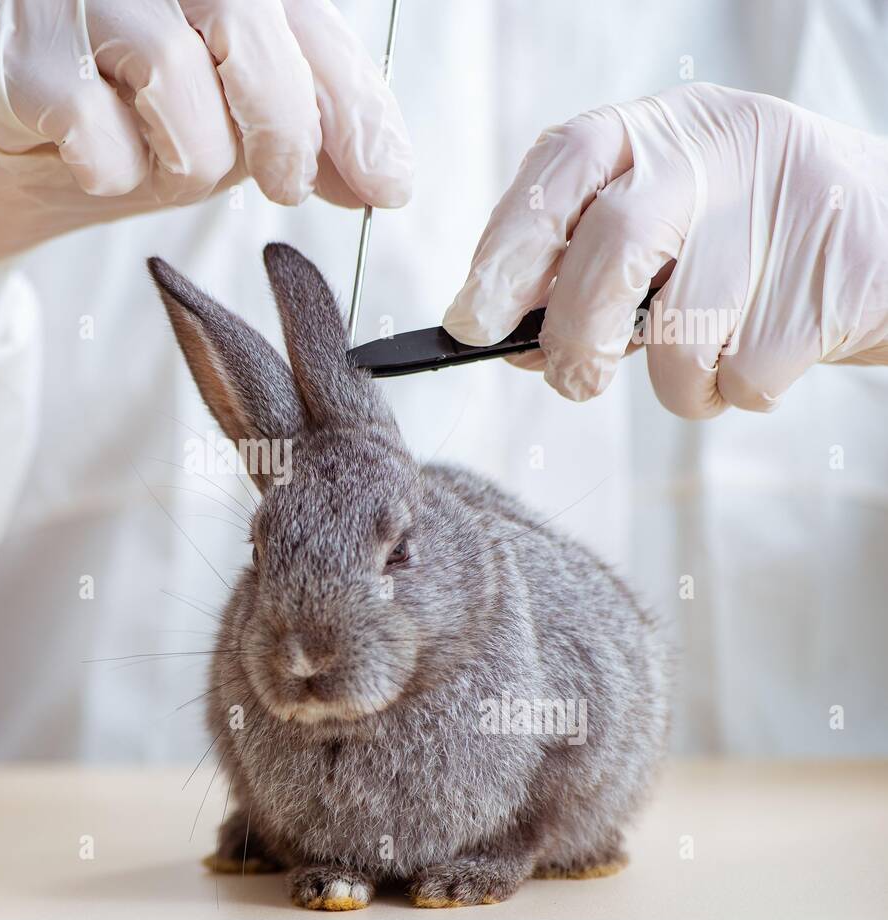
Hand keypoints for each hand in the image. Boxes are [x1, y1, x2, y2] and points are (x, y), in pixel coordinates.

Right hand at [0, 0, 411, 264]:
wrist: (8, 156)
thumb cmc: (131, 128)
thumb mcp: (237, 134)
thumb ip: (308, 141)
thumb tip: (384, 183)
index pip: (311, 28)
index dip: (356, 111)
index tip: (390, 188)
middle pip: (248, 28)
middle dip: (282, 127)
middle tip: (285, 188)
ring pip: (174, 76)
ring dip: (186, 158)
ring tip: (162, 166)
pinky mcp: (18, 53)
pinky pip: (93, 127)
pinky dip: (110, 171)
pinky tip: (95, 163)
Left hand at [442, 84, 887, 417]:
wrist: (887, 240)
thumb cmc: (749, 249)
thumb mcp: (663, 235)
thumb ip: (585, 273)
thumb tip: (508, 339)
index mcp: (660, 131)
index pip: (561, 164)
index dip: (506, 245)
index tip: (471, 321)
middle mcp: (717, 149)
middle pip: (612, 246)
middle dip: (577, 334)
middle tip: (573, 380)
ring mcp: (783, 202)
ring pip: (683, 332)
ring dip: (678, 382)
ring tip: (709, 360)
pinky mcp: (836, 269)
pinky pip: (746, 372)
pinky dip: (738, 391)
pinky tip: (767, 352)